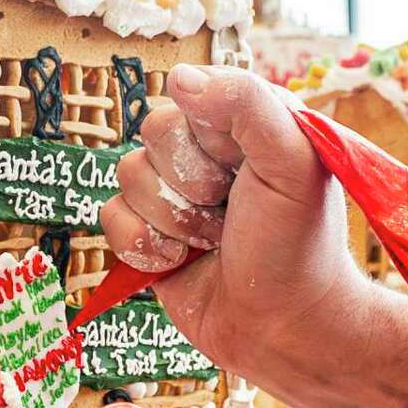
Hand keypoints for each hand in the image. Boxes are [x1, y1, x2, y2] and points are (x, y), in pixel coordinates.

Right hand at [98, 64, 365, 376]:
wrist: (282, 330)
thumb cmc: (297, 245)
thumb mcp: (292, 161)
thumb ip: (246, 103)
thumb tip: (179, 77)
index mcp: (244, 122)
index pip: (191, 93)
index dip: (210, 135)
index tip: (244, 168)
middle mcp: (205, 152)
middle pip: (152, 133)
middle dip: (190, 183)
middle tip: (229, 211)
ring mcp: (172, 194)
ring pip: (126, 176)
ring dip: (172, 220)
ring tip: (212, 242)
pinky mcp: (147, 235)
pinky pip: (109, 219)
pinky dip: (145, 248)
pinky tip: (182, 263)